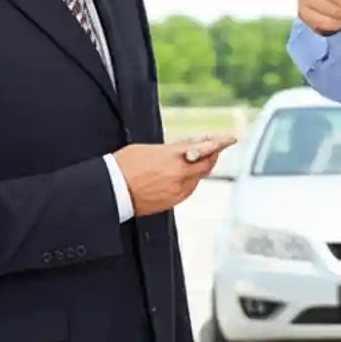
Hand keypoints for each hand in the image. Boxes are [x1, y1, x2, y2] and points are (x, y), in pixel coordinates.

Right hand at [113, 135, 236, 215]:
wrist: (111, 191)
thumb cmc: (123, 167)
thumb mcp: (149, 149)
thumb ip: (171, 149)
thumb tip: (184, 148)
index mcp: (172, 158)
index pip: (203, 148)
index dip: (218, 143)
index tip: (229, 138)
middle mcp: (178, 175)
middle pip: (206, 165)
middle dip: (212, 156)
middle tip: (216, 148)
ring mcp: (176, 191)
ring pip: (198, 178)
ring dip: (201, 168)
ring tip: (200, 160)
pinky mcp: (171, 202)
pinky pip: (188, 189)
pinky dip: (191, 181)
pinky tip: (187, 175)